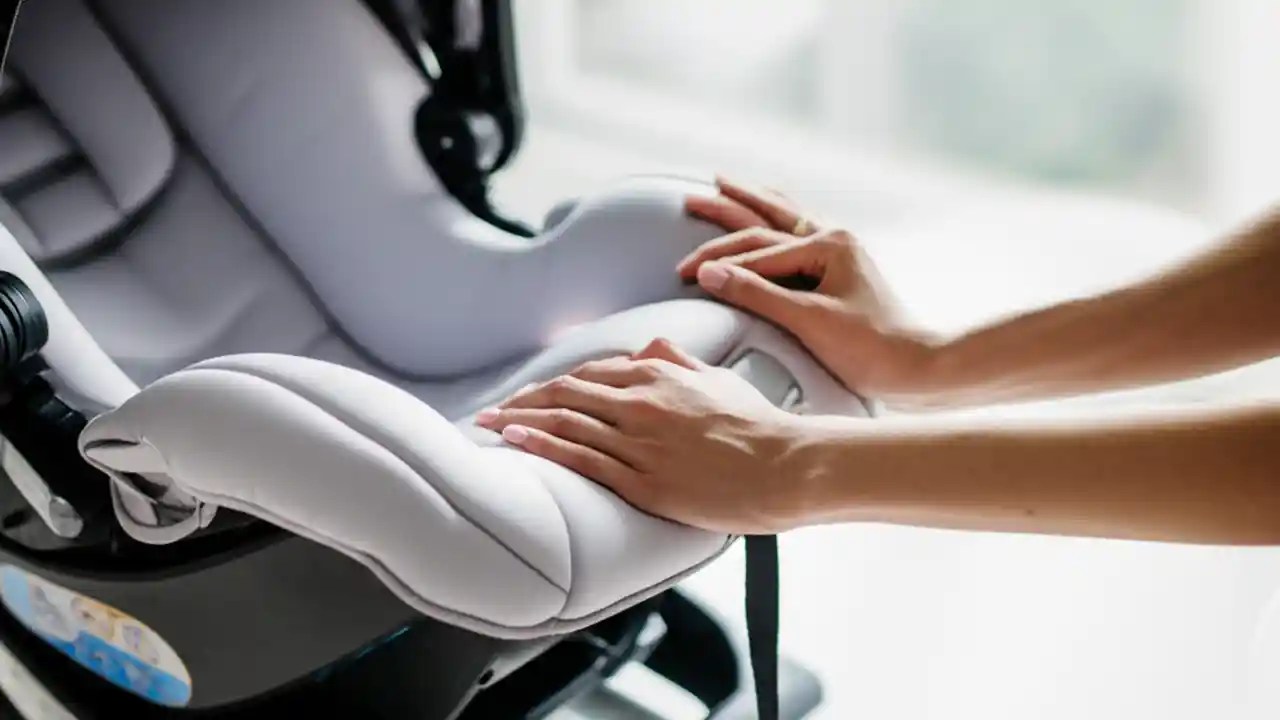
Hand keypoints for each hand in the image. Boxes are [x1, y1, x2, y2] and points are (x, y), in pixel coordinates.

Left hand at [475, 339, 811, 533]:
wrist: (785, 466)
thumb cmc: (758, 424)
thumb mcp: (718, 379)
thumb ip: (679, 361)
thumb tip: (651, 349)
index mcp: (659, 375)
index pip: (590, 374)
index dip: (552, 385)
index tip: (527, 395)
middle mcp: (642, 402)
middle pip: (566, 395)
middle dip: (521, 402)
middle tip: (489, 413)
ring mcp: (640, 442)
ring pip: (566, 423)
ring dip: (520, 422)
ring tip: (488, 427)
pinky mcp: (644, 480)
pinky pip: (582, 459)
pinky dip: (544, 447)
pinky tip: (518, 441)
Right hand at [683, 177, 936, 401]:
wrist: (918, 367)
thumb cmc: (870, 348)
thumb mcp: (808, 321)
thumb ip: (756, 294)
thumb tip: (708, 274)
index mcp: (828, 244)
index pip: (758, 250)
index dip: (718, 261)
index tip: (682, 273)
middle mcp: (834, 238)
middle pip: (767, 219)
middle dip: (726, 210)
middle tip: (689, 200)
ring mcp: (838, 252)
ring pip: (784, 217)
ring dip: (753, 201)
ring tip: (725, 183)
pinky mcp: (839, 269)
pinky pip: (798, 233)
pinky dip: (777, 218)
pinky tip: (770, 210)